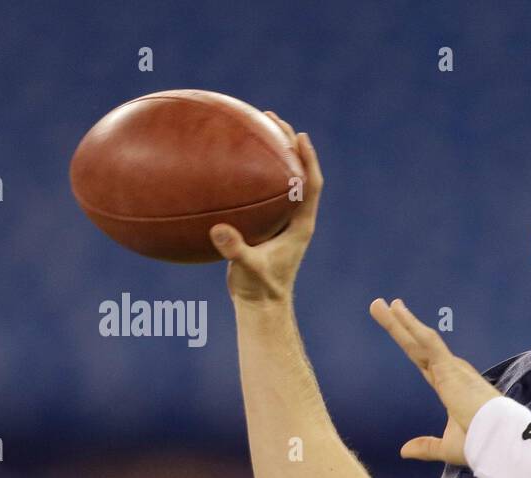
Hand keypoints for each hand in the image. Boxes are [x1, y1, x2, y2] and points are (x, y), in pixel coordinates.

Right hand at [209, 111, 322, 303]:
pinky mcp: (267, 225)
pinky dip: (247, 175)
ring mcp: (282, 221)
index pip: (311, 185)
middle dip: (288, 143)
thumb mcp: (248, 269)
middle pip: (298, 172)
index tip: (300, 136)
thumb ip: (236, 250)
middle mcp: (295, 218)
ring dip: (271, 153)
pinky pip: (260, 191)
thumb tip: (219, 231)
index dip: (308, 159)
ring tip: (255, 127)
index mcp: (301, 225)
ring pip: (280, 179)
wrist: (261, 305)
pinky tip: (225, 162)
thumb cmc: (260, 289)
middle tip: (272, 118)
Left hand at [368, 298, 502, 463]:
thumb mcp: (447, 446)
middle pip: (417, 345)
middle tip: (378, 305)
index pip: (424, 361)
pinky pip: (429, 342)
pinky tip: (398, 311)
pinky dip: (413, 326)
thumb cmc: (481, 443)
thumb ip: (425, 446)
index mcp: (451, 387)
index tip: (399, 328)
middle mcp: (451, 372)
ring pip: (419, 340)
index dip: (410, 344)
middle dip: (398, 325)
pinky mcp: (451, 368)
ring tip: (378, 304)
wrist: (497, 441)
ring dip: (399, 321)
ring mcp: (451, 368)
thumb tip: (403, 450)